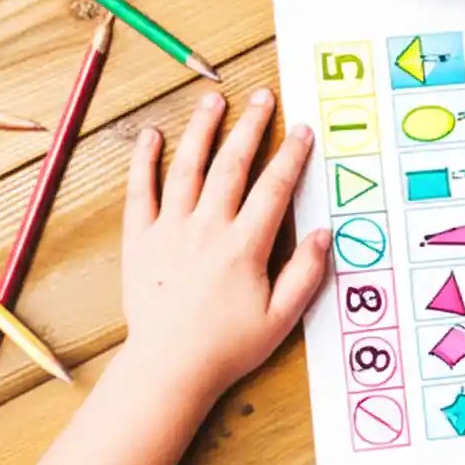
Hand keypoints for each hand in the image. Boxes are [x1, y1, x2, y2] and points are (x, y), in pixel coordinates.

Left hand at [120, 89, 328, 396]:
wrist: (168, 368)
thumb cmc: (227, 347)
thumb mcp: (281, 318)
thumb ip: (305, 274)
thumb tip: (324, 233)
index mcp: (244, 246)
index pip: (274, 188)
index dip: (291, 155)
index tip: (302, 130)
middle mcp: (207, 229)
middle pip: (232, 165)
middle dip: (251, 126)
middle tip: (263, 96)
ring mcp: (170, 230)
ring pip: (188, 167)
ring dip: (202, 129)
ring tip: (214, 99)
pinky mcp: (139, 240)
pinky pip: (140, 191)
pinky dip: (144, 161)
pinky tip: (152, 135)